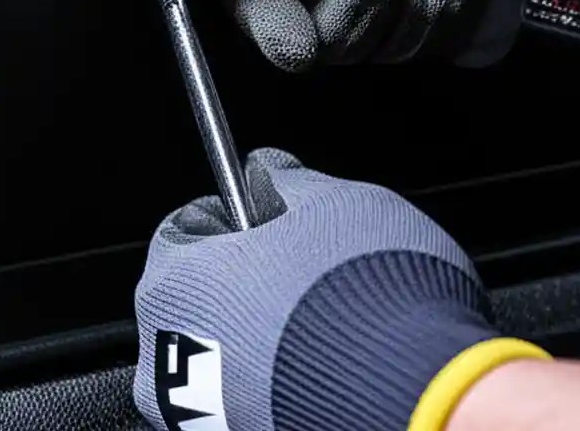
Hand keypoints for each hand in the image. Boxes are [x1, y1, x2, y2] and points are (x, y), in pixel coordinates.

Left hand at [133, 148, 548, 430]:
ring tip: (325, 321)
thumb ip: (287, 182)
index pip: (185, 230)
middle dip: (248, 277)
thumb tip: (270, 172)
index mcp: (173, 283)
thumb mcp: (334, 202)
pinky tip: (326, 363)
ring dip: (263, 332)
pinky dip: (279, 377)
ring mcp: (197, 414)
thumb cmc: (369, 298)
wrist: (415, 396)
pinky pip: (250, 394)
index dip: (236, 217)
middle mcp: (164, 357)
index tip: (271, 217)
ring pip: (225, 351)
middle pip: (200, 294)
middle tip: (307, 268)